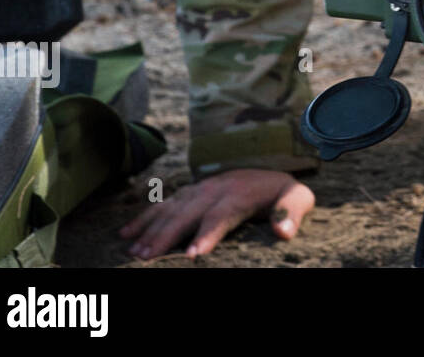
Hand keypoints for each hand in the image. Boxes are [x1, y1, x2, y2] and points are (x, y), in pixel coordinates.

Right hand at [119, 169, 314, 258]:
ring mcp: (199, 189)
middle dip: (167, 235)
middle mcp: (215, 189)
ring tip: (134, 251)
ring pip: (170, 209)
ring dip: (150, 229)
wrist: (270, 166)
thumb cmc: (283, 191)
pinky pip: (162, 204)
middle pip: (188, 213)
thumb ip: (291, 212)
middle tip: (148, 258)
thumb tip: (283, 232)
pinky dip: (143, 217)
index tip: (192, 255)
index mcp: (240, 194)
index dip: (206, 234)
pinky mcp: (189, 192)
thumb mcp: (298, 198)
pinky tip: (125, 233)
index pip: (221, 215)